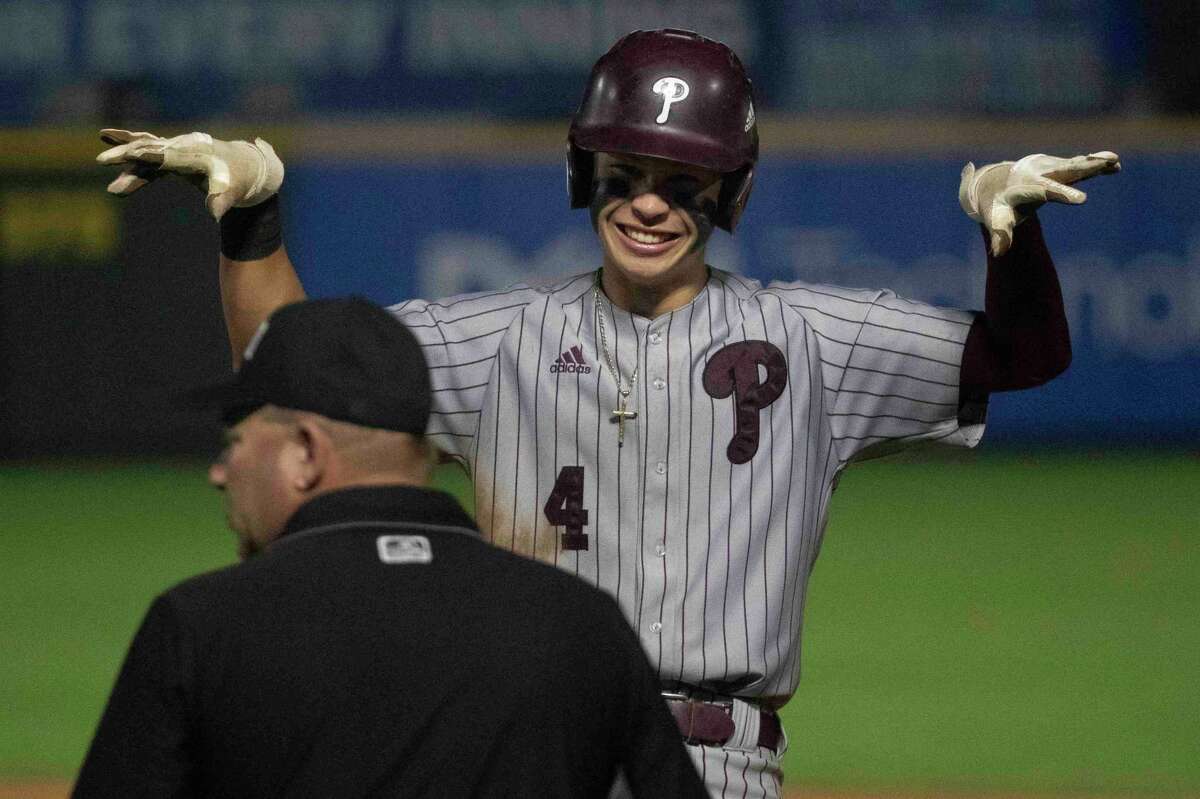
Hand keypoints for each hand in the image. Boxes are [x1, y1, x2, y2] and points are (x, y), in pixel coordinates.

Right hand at [96, 130, 283, 219]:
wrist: (244, 166)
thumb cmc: (237, 180)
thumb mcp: (232, 191)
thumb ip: (221, 201)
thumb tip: (215, 215)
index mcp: (195, 156)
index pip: (169, 157)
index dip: (150, 156)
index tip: (132, 154)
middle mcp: (182, 148)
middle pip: (150, 150)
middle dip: (128, 154)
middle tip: (104, 160)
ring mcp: (176, 148)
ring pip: (145, 149)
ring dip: (123, 154)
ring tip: (101, 159)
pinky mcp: (172, 153)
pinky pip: (147, 149)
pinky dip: (129, 146)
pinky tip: (106, 137)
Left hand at [959, 151, 1119, 254]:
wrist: (997, 183)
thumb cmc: (999, 206)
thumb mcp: (997, 220)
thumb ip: (1000, 234)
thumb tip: (997, 254)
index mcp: (1024, 189)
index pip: (1045, 191)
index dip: (1063, 193)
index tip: (1082, 199)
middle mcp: (1039, 174)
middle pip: (1064, 171)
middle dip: (1083, 168)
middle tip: (1102, 164)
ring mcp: (1051, 168)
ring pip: (1075, 165)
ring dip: (1094, 162)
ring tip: (1114, 160)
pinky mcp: (1060, 167)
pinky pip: (1080, 165)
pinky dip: (1096, 164)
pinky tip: (1115, 164)